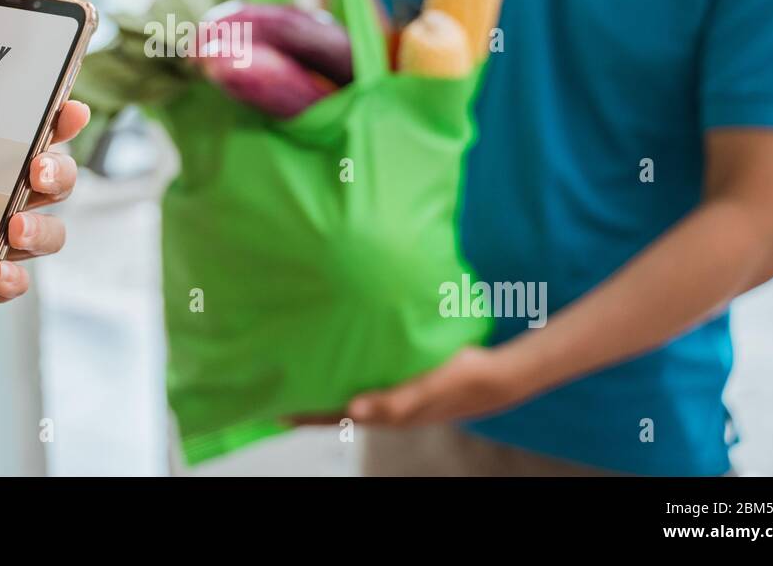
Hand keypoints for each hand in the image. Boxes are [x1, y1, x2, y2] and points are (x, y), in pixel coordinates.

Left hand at [0, 53, 90, 350]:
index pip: (26, 131)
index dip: (58, 117)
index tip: (67, 107)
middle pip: (50, 179)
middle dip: (61, 170)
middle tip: (37, 168)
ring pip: (44, 232)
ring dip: (44, 227)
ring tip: (14, 226)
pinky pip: (8, 286)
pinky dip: (13, 279)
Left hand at [291, 347, 532, 427]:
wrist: (499, 376)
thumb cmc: (461, 381)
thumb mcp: (426, 389)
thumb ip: (394, 401)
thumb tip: (353, 411)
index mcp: (387, 413)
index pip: (335, 417)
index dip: (305, 415)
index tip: (274, 410)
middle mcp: (387, 407)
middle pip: (338, 407)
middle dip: (310, 398)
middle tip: (279, 383)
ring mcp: (396, 396)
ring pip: (353, 393)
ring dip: (330, 383)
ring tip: (304, 366)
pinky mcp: (406, 381)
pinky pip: (371, 379)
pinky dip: (352, 371)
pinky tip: (346, 355)